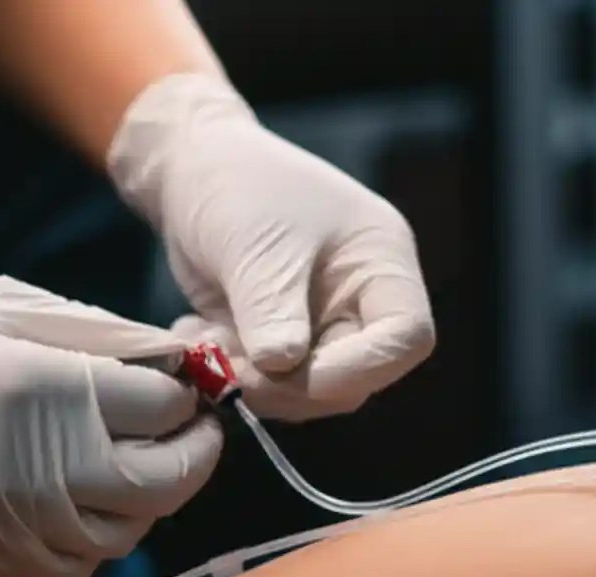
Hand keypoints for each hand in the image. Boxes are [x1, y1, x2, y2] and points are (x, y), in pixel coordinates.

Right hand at [0, 273, 220, 576]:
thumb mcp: (7, 300)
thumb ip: (102, 336)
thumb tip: (178, 362)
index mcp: (38, 387)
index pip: (161, 408)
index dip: (188, 393)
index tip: (189, 381)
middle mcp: (28, 467)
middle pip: (161, 484)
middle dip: (196, 455)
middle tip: (197, 429)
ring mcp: (1, 520)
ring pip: (124, 535)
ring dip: (151, 499)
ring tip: (144, 459)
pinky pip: (72, 564)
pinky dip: (100, 535)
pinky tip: (92, 495)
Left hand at [107, 73, 435, 421]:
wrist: (190, 167)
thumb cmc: (237, 184)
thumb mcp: (255, 245)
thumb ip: (272, 310)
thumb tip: (282, 368)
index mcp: (382, 262)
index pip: (405, 336)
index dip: (360, 367)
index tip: (292, 370)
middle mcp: (362, 299)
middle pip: (354, 376)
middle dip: (290, 386)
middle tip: (228, 370)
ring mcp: (321, 323)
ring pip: (307, 390)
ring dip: (252, 383)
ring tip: (203, 344)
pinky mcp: (280, 338)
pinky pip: (268, 381)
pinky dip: (230, 372)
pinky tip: (196, 337)